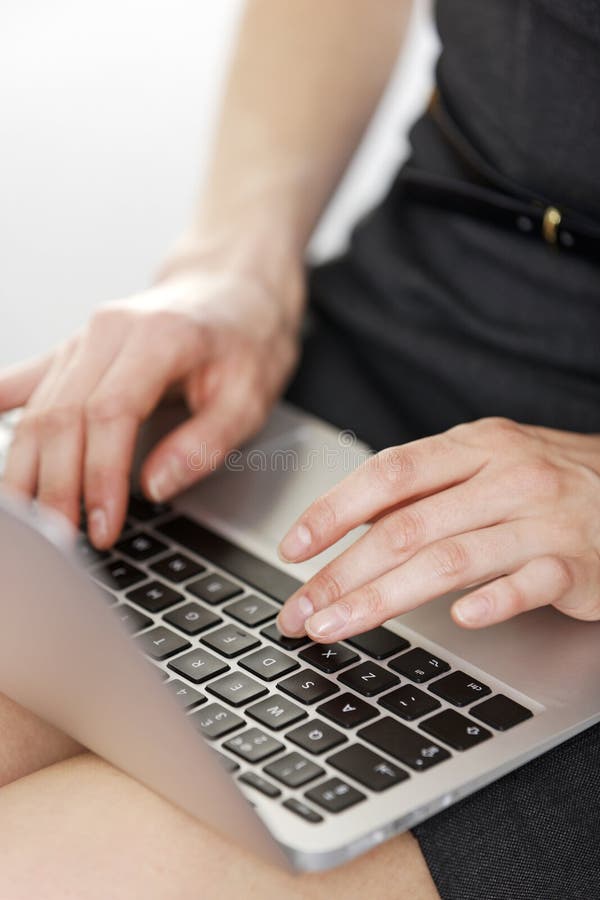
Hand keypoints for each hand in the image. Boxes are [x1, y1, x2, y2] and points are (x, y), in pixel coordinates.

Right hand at [0, 256, 302, 547]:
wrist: (232, 289)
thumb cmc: (246, 340)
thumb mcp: (250, 396)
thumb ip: (204, 442)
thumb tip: (154, 487)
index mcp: (158, 338)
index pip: (109, 414)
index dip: (100, 477)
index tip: (103, 527)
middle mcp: (109, 331)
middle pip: (61, 416)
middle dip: (56, 487)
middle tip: (62, 543)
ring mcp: (84, 338)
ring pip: (36, 408)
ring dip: (26, 470)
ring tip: (31, 525)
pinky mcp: (72, 351)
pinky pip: (24, 384)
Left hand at [276, 418, 599, 640]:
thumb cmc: (548, 481)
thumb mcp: (488, 464)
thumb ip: (427, 489)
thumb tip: (347, 525)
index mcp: (475, 447)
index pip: (389, 473)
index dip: (334, 510)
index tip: (293, 549)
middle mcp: (506, 476)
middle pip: (407, 526)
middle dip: (341, 573)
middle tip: (298, 612)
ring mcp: (544, 519)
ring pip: (452, 559)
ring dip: (384, 598)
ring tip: (336, 628)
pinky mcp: (579, 563)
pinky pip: (531, 582)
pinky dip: (494, 601)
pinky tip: (460, 621)